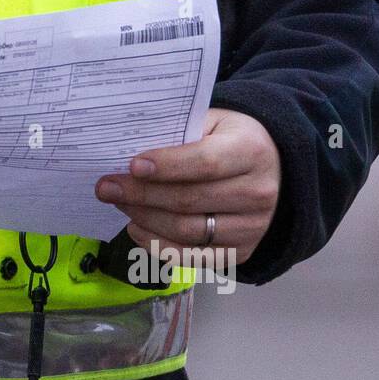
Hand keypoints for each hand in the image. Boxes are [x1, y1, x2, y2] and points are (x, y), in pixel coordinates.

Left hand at [95, 109, 280, 263]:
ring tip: (119, 203)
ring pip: (187, 230)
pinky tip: (136, 229)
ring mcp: (252, 227)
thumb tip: (127, 150)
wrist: (271, 170)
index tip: (132, 166)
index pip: (205, 163)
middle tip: (106, 187)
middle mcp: (258, 192)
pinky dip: (158, 246)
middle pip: (189, 200)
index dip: (167, 166)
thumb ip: (178, 133)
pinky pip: (192, 257)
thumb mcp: (212, 122)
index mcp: (251, 151)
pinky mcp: (241, 252)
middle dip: (141, 194)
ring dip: (144, 218)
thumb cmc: (229, 140)